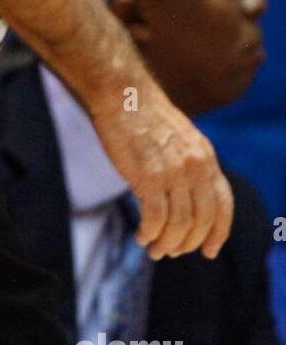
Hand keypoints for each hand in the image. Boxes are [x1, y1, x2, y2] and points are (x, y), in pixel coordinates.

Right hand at [88, 82, 232, 260]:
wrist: (121, 92)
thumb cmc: (143, 115)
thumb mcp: (180, 137)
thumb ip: (189, 164)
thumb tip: (188, 197)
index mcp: (205, 156)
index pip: (223, 204)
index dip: (218, 232)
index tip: (208, 250)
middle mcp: (195, 166)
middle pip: (202, 219)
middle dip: (188, 243)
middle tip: (171, 251)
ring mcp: (172, 171)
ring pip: (180, 223)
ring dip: (168, 244)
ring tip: (154, 249)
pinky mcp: (147, 175)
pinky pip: (155, 217)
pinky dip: (150, 233)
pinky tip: (142, 236)